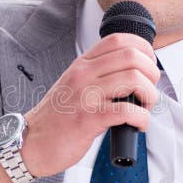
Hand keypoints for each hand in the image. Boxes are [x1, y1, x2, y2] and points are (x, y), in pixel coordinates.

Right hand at [20, 33, 160, 177]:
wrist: (31, 143)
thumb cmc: (56, 118)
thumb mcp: (74, 85)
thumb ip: (98, 75)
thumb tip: (132, 75)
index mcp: (82, 65)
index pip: (118, 39)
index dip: (143, 49)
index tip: (148, 66)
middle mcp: (84, 75)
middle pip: (132, 56)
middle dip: (151, 74)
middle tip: (148, 91)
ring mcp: (86, 95)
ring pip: (133, 80)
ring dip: (149, 96)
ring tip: (144, 109)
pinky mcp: (89, 119)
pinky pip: (127, 111)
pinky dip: (142, 119)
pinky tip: (138, 125)